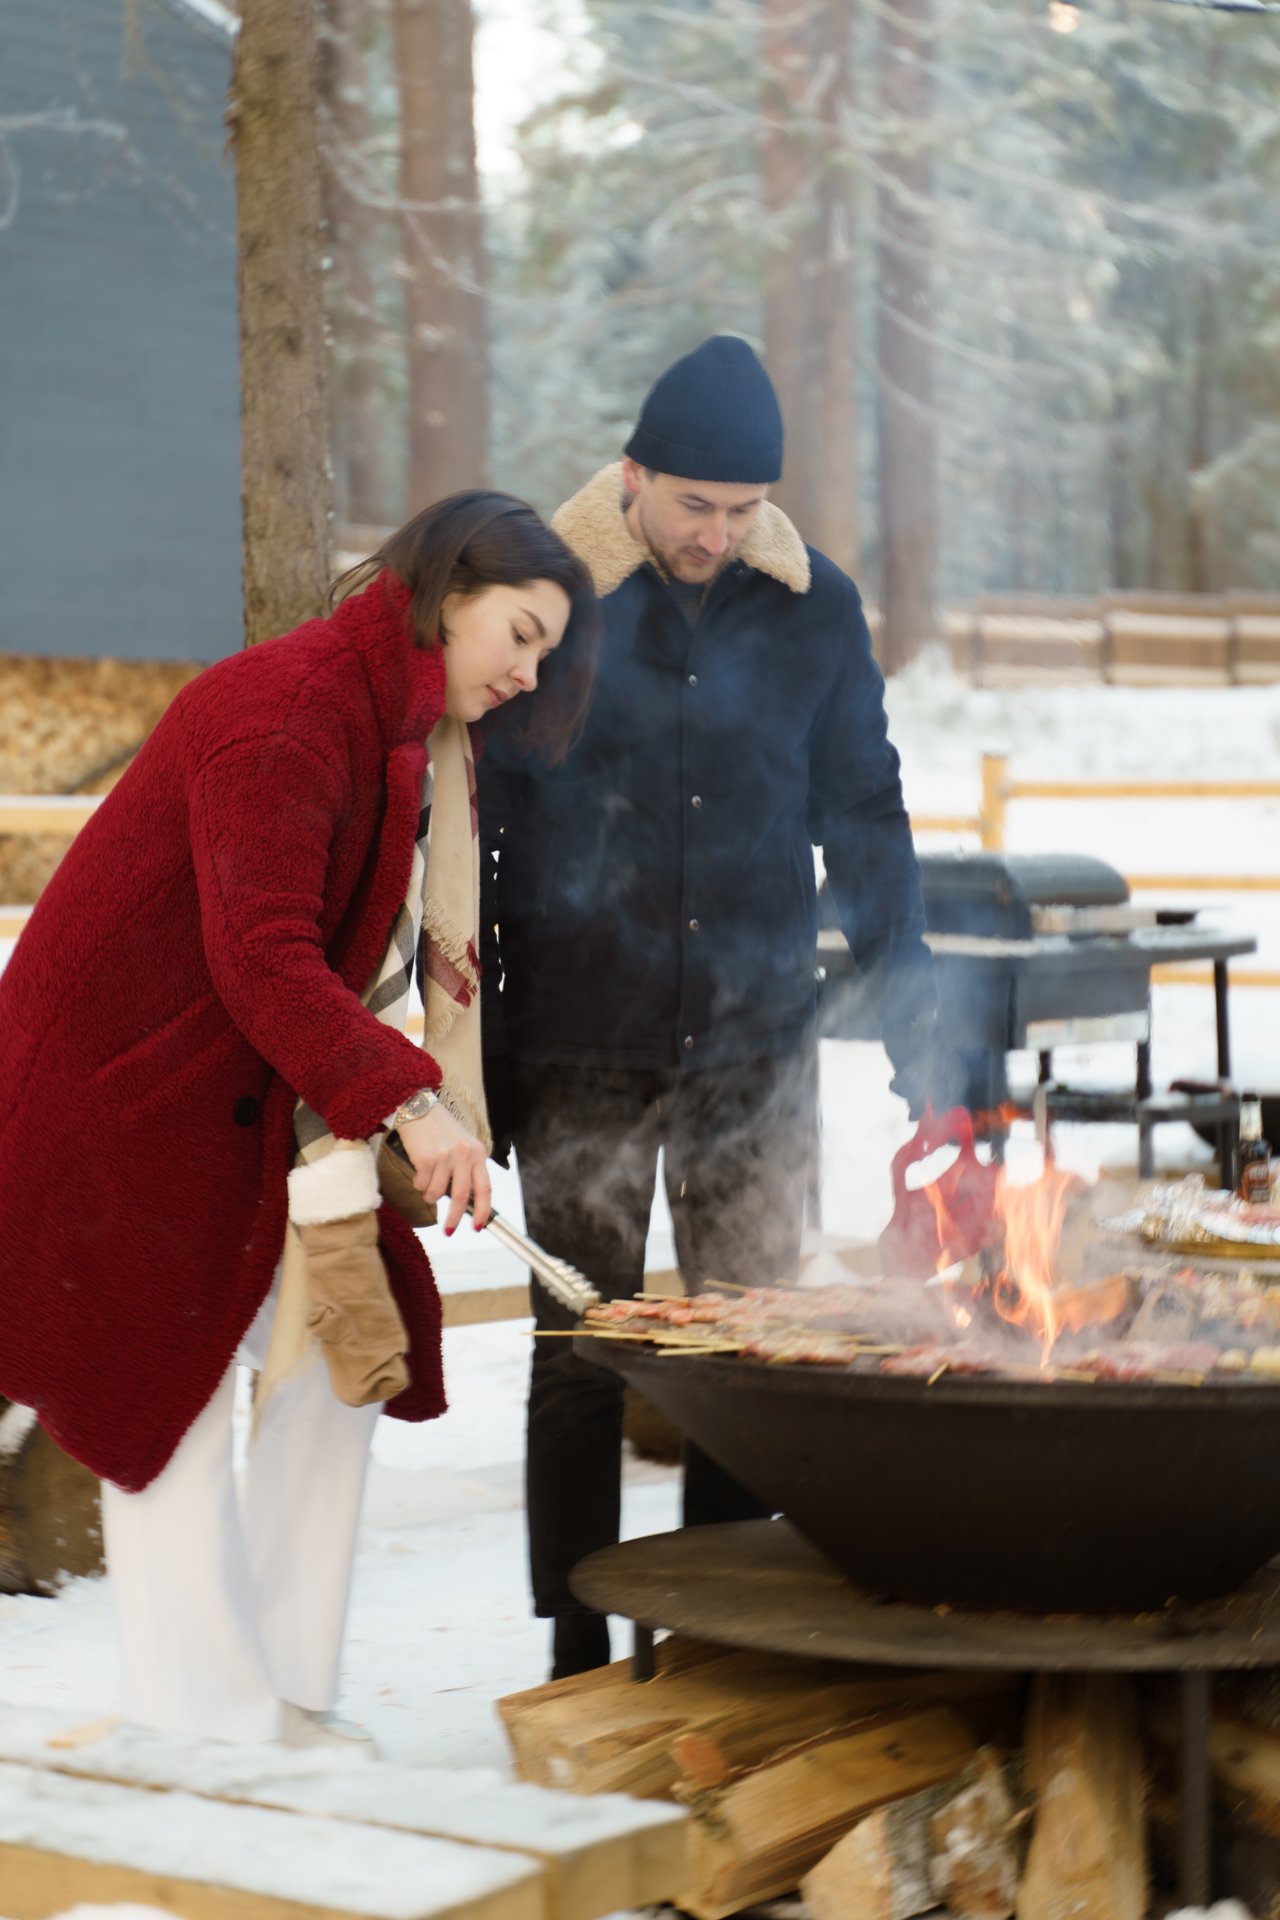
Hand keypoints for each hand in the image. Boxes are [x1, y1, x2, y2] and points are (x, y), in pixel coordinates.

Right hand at [397, 1104, 492, 1233]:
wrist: (417, 1108)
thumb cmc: (439, 1128)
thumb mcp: (462, 1145)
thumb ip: (467, 1169)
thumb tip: (465, 1202)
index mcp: (478, 1152)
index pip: (485, 1188)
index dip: (483, 1211)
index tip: (478, 1226)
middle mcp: (464, 1155)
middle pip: (461, 1197)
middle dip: (454, 1218)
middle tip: (449, 1230)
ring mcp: (445, 1157)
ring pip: (436, 1194)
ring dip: (429, 1195)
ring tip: (426, 1181)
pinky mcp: (426, 1159)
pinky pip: (421, 1185)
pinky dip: (418, 1183)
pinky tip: (418, 1167)